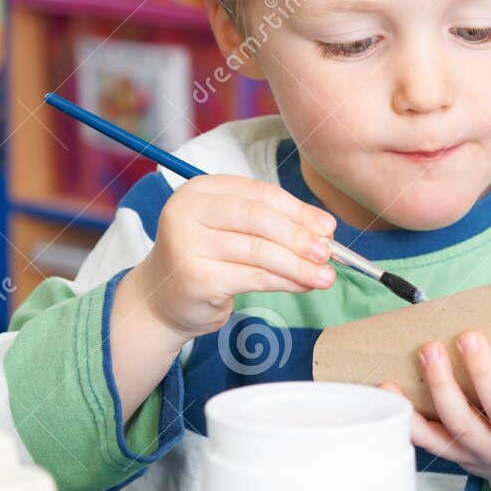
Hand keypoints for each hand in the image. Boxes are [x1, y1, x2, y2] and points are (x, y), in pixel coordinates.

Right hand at [127, 174, 337, 344]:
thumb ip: (270, 224)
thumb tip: (323, 230)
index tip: (327, 227)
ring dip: (298, 265)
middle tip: (328, 253)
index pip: (258, 193)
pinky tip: (303, 285)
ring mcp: (187, 243)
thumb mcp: (232, 231)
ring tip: (325, 276)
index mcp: (200, 190)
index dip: (297, 210)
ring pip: (259, 251)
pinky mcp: (196, 277)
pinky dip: (284, 282)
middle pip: (259, 218)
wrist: (161, 300)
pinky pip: (253, 277)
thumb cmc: (204, 261)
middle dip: (300, 236)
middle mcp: (188, 210)